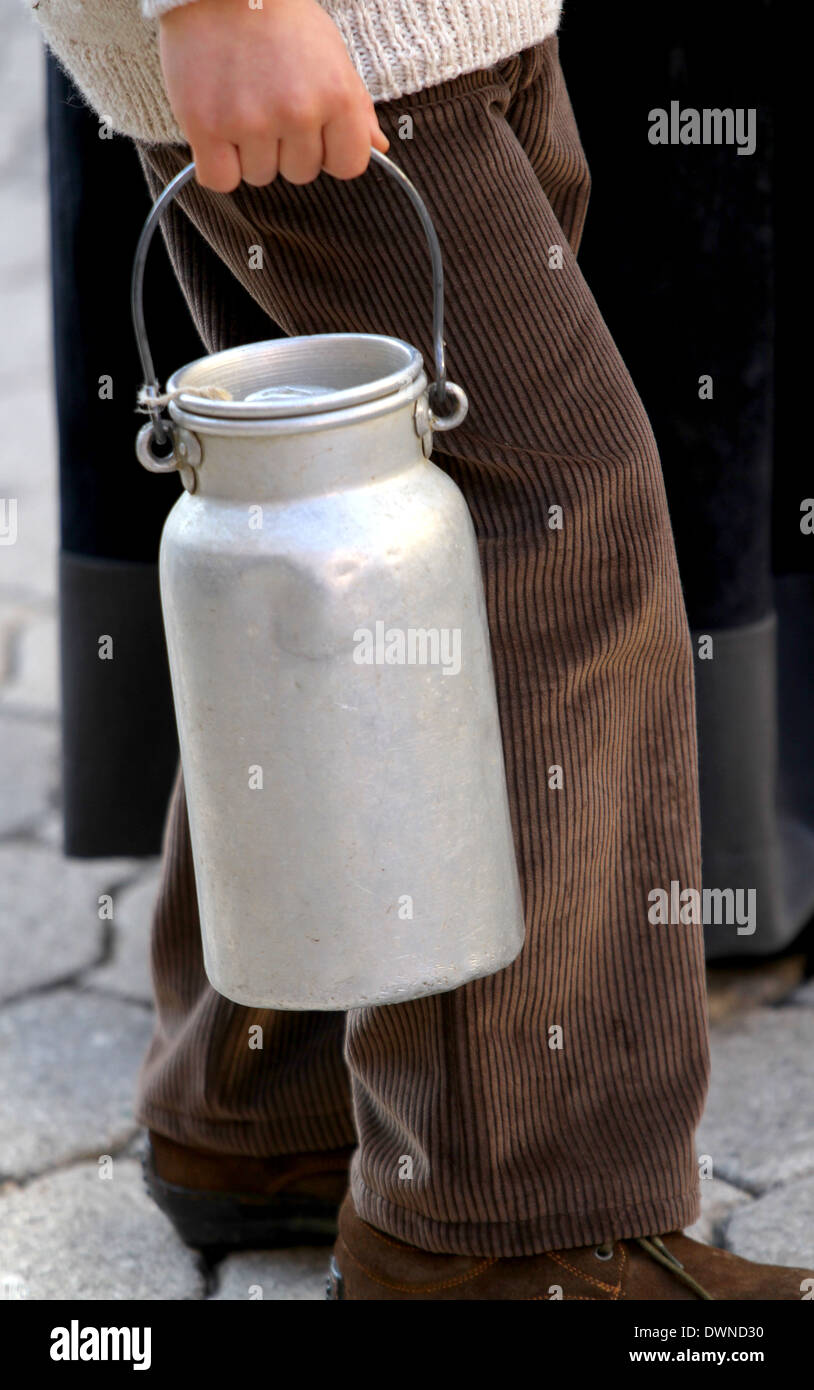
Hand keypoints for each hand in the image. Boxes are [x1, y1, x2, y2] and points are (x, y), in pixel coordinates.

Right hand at [158, 0, 389, 189]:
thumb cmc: (279, 20)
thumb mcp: (331, 54)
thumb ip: (356, 107)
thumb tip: (377, 147)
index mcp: (337, 95)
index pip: (348, 166)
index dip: (329, 151)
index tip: (312, 129)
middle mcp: (297, 112)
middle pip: (300, 174)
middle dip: (286, 148)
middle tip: (267, 102)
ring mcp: (250, 121)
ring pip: (260, 176)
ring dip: (249, 153)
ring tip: (239, 104)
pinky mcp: (205, 126)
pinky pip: (219, 180)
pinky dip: (217, 164)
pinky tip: (216, 130)